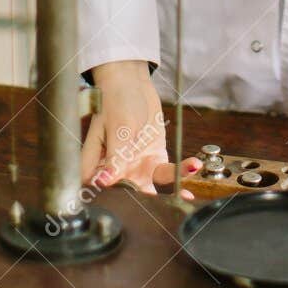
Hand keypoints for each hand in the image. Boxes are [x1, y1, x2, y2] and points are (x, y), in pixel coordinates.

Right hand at [84, 60, 199, 197]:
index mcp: (96, 163)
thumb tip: (104, 181)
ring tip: (183, 195)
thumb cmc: (115, 100)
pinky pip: (166, 173)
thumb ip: (114, 157)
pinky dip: (179, 174)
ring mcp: (135, 166)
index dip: (108, 201)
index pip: (97, 190)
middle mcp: (114, 169)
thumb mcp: (116, 128)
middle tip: (160, 204)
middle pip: (124, 195)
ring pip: (148, 188)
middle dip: (143, 203)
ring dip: (166, 193)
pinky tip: (191, 172)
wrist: (132, 83)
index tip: (126, 204)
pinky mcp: (153, 159)